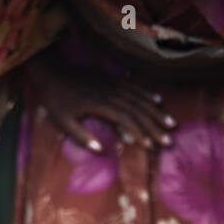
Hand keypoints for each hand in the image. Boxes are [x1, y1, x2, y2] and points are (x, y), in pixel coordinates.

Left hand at [26, 57, 174, 150]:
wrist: (51, 72)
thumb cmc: (56, 100)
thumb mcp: (62, 121)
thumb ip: (81, 137)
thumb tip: (100, 152)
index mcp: (101, 104)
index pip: (127, 120)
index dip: (140, 133)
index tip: (151, 146)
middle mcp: (111, 93)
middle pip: (138, 110)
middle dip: (155, 126)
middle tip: (169, 140)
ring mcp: (113, 83)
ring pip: (140, 98)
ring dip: (156, 111)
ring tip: (171, 123)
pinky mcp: (112, 77)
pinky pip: (134, 86)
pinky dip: (148, 94)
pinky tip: (158, 100)